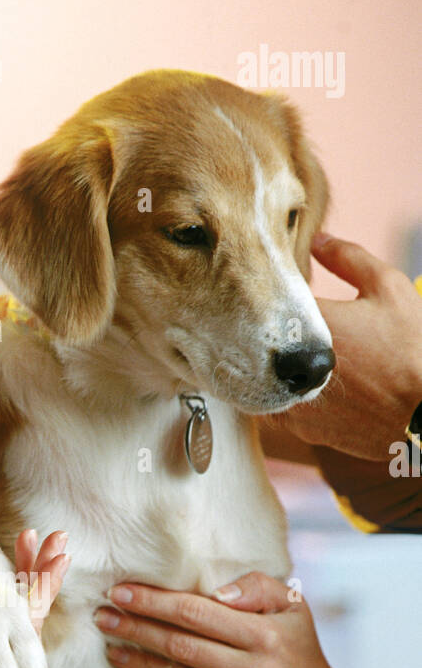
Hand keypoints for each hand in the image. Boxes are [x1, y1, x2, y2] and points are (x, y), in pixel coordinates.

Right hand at [0, 528, 69, 667]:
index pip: (25, 634)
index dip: (41, 594)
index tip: (55, 561)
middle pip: (30, 622)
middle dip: (43, 577)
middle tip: (57, 538)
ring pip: (21, 616)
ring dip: (30, 576)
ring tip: (35, 538)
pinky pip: (5, 614)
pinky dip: (13, 582)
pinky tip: (17, 553)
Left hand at [93, 571, 346, 667]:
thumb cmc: (296, 647)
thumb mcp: (292, 606)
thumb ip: (257, 588)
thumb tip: (216, 592)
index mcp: (267, 635)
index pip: (196, 613)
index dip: (154, 602)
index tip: (120, 593)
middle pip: (181, 647)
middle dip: (136, 630)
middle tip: (102, 618)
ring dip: (140, 664)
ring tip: (112, 648)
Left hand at [280, 232, 421, 459]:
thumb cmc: (411, 349)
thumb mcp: (388, 290)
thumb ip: (348, 259)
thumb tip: (316, 239)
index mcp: (307, 324)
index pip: (270, 301)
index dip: (277, 297)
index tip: (289, 297)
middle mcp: (289, 365)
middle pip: (261, 343)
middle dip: (273, 335)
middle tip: (290, 332)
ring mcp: (290, 399)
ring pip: (264, 377)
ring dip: (273, 369)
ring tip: (296, 362)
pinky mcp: (298, 428)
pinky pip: (278, 408)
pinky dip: (287, 397)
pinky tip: (308, 389)